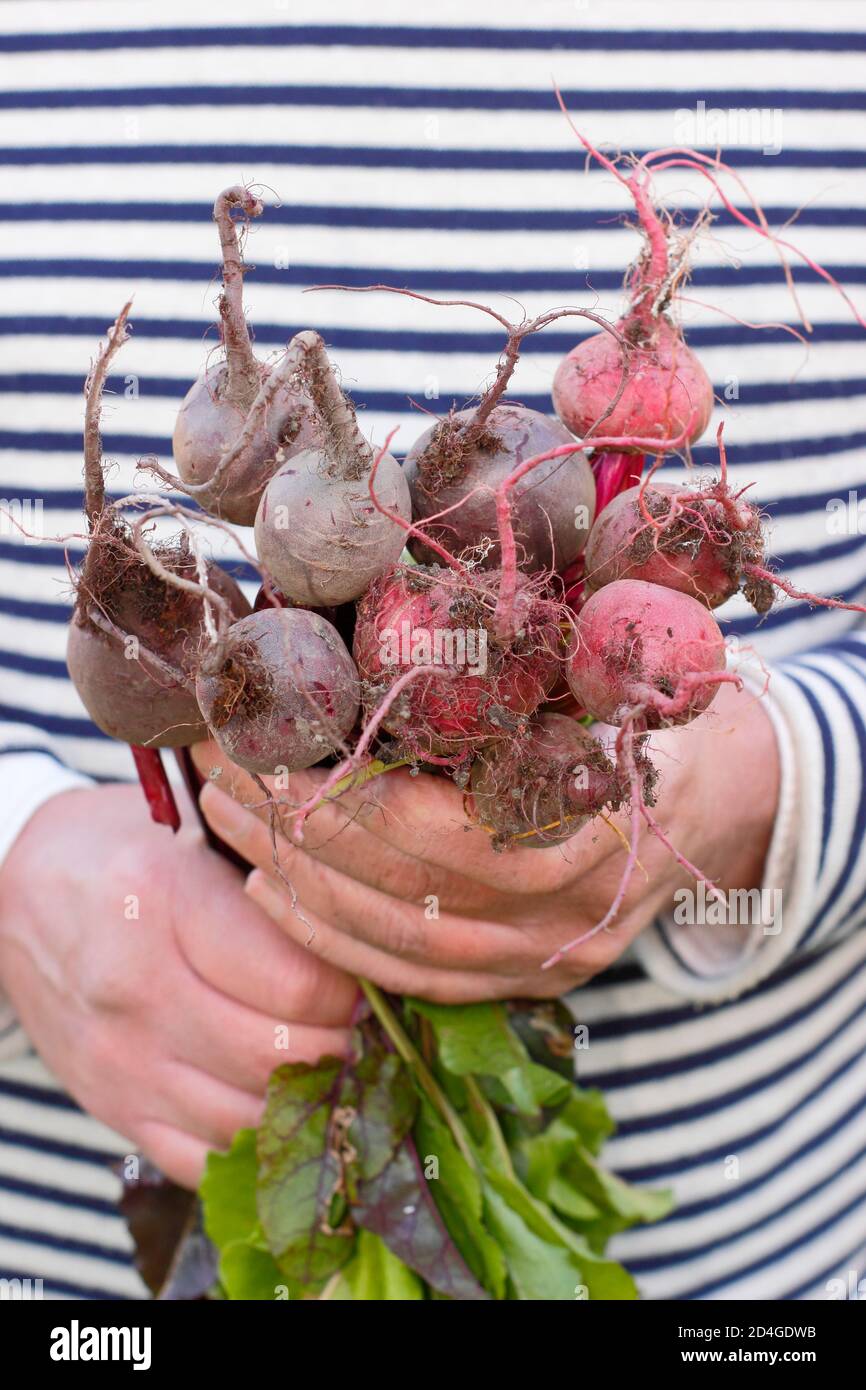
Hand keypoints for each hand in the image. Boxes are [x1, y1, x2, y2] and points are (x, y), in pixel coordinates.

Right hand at [0, 783, 357, 1187]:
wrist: (12, 894)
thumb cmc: (122, 850)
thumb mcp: (195, 831)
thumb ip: (274, 876)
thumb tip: (367, 933)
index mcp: (164, 903)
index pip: (295, 983)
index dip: (353, 986)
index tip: (371, 974)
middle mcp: (137, 990)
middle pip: (280, 1056)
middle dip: (344, 1047)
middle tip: (368, 1025)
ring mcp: (120, 1060)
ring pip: (249, 1119)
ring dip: (309, 1100)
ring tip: (336, 1061)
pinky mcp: (113, 1107)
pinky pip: (203, 1160)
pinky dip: (256, 1144)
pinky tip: (284, 1105)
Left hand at [192, 680, 778, 1002]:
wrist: (728, 793)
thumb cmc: (655, 707)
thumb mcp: (606, 665)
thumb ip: (511, 662)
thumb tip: (353, 619)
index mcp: (604, 817)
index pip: (446, 833)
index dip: (342, 794)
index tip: (263, 741)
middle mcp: (580, 910)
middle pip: (411, 895)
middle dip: (297, 835)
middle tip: (219, 774)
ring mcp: (558, 958)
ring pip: (405, 948)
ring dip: (300, 890)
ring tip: (227, 824)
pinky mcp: (534, 979)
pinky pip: (422, 980)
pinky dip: (338, 941)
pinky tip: (275, 894)